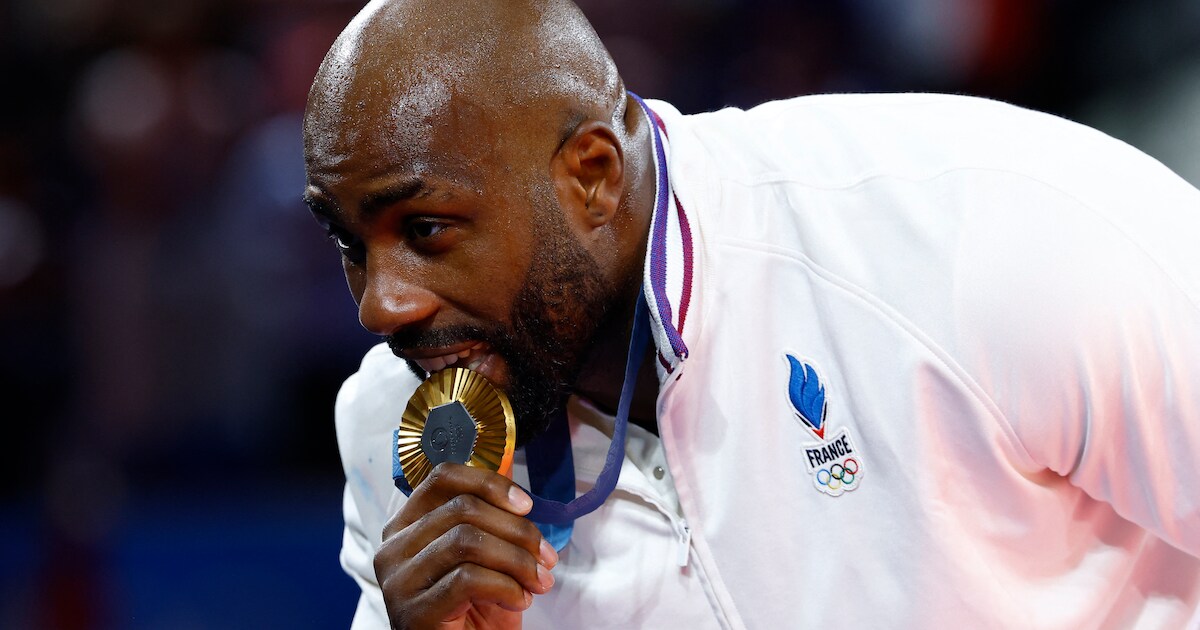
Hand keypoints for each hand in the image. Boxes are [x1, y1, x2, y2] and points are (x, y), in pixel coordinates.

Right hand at [375, 463, 557, 629]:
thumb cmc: (476, 610)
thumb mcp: (486, 556)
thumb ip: (490, 517)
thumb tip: (512, 473)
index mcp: (406, 524)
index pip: (442, 478)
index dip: (489, 483)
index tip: (526, 505)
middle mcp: (393, 548)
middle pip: (462, 509)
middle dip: (517, 531)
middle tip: (545, 557)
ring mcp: (398, 581)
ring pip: (466, 541)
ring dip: (516, 560)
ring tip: (537, 582)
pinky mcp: (412, 613)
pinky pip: (467, 579)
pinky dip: (506, 587)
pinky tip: (518, 600)